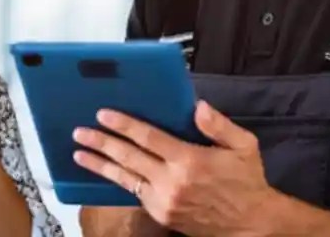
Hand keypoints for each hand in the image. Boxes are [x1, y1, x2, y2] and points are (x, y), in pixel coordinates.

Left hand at [73, 100, 271, 234]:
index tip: (103, 114)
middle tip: (80, 132)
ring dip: (100, 165)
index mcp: (189, 160)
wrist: (250, 224)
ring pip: (126, 179)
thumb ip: (219, 125)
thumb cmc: (246, 181)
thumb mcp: (244, 147)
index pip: (148, 138)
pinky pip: (136, 193)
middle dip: (102, 143)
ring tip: (79, 154)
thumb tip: (198, 106)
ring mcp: (164, 201)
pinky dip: (119, 181)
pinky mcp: (162, 215)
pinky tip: (106, 172)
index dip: (124, 125)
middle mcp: (172, 182)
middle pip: (129, 157)